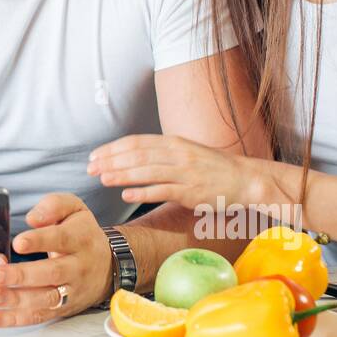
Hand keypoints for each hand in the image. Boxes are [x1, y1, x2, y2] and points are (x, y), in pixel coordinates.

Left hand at [0, 193, 112, 325]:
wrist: (109, 266)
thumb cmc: (81, 233)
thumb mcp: (75, 209)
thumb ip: (54, 206)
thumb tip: (32, 219)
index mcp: (80, 239)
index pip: (61, 239)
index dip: (39, 241)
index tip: (17, 243)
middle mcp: (78, 267)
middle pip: (52, 273)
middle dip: (23, 276)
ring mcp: (72, 291)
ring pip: (47, 299)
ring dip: (18, 300)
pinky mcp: (63, 309)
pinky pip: (40, 316)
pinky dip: (17, 319)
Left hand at [88, 134, 262, 210]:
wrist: (246, 180)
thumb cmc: (213, 168)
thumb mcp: (186, 152)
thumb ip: (161, 153)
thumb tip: (132, 158)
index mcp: (174, 142)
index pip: (136, 142)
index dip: (112, 149)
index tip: (94, 156)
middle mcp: (177, 153)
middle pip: (137, 155)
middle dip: (111, 161)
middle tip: (90, 169)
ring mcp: (185, 172)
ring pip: (147, 171)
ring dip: (122, 175)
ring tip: (102, 179)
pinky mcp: (192, 191)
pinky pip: (163, 190)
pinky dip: (144, 192)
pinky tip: (127, 195)